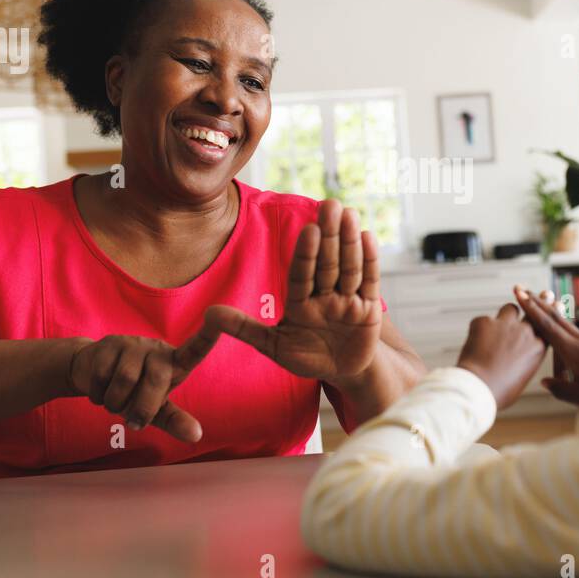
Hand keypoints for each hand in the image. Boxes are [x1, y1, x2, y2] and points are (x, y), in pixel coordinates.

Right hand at [67, 334, 205, 442]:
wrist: (92, 372)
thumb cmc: (134, 392)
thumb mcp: (157, 409)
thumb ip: (176, 421)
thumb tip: (196, 435)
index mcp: (175, 362)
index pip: (196, 349)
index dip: (209, 334)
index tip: (218, 316)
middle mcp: (158, 349)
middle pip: (155, 379)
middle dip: (142, 408)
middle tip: (133, 420)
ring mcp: (134, 344)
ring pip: (125, 380)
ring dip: (116, 403)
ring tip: (116, 402)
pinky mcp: (110, 344)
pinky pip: (102, 376)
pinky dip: (98, 395)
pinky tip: (100, 392)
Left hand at [188, 200, 383, 384]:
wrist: (340, 372)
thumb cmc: (306, 357)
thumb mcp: (273, 346)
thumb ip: (244, 328)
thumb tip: (209, 314)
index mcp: (300, 302)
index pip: (301, 274)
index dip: (306, 253)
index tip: (308, 229)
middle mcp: (324, 296)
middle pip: (326, 263)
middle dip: (329, 235)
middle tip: (329, 204)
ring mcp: (347, 300)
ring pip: (348, 267)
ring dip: (349, 241)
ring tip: (349, 213)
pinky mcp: (369, 309)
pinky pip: (369, 282)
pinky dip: (369, 260)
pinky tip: (368, 236)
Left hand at [456, 303, 546, 409]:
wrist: (478, 388)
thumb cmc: (500, 390)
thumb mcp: (522, 376)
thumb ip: (525, 359)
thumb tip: (518, 356)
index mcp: (537, 348)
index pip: (547, 325)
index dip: (550, 314)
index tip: (556, 304)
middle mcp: (525, 332)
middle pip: (535, 309)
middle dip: (537, 300)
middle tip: (542, 293)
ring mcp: (504, 325)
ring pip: (510, 309)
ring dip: (506, 316)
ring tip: (497, 328)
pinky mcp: (483, 321)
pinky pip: (483, 320)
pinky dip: (480, 330)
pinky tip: (475, 344)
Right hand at [514, 285, 578, 403]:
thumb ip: (562, 389)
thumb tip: (545, 383)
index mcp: (576, 353)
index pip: (548, 326)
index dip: (531, 310)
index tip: (519, 293)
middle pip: (557, 318)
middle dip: (538, 304)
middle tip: (522, 289)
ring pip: (568, 326)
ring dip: (551, 314)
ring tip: (539, 304)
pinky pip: (577, 335)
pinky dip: (564, 328)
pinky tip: (563, 332)